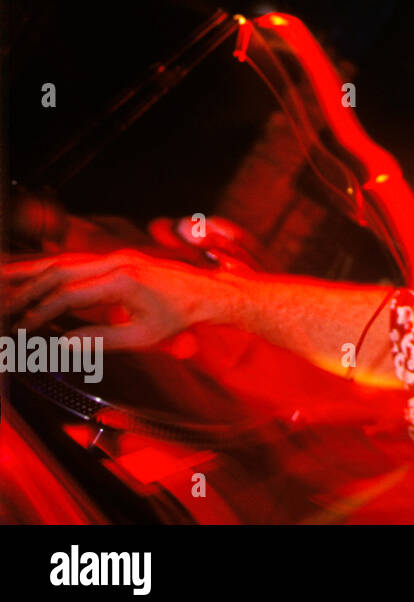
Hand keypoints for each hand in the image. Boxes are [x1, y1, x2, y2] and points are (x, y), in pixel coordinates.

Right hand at [1, 249, 241, 349]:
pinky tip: (33, 274)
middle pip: (59, 271)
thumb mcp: (142, 336)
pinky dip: (52, 267)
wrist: (206, 293)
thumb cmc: (180, 315)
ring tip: (6, 281)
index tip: (23, 327)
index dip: (41, 312)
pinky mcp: (117, 258)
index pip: (69, 294)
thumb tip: (65, 345)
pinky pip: (78, 260)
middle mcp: (117, 262)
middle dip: (28, 289)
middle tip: (6, 308)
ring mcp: (117, 256)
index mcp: (122, 281)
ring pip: (65, 260)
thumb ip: (101, 339)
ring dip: (33, 272)